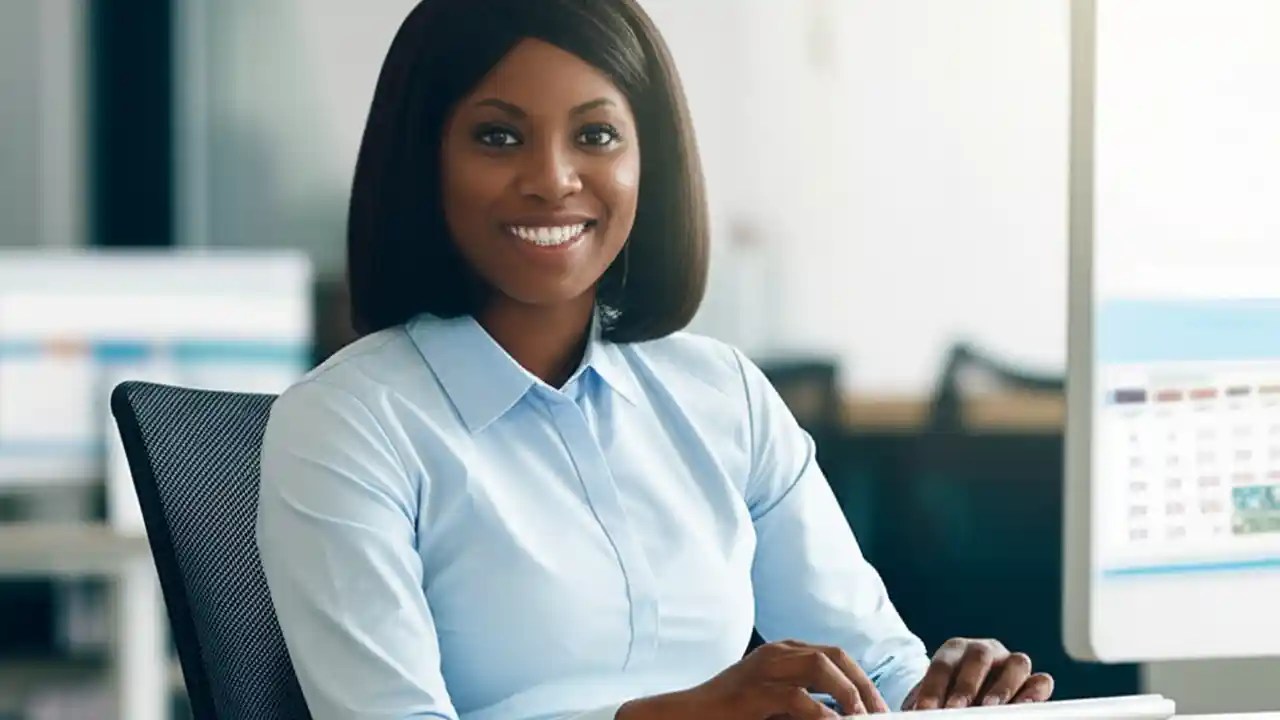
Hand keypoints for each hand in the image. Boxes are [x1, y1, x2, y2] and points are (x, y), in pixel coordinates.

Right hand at [618, 639, 890, 718]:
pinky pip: (797, 697)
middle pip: (834, 655)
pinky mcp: (754, 692)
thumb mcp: (774, 702)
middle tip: (880, 713)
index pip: (835, 654)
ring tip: (862, 717)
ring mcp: (763, 669)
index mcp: (783, 652)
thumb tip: (845, 714)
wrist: (688, 715)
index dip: (861, 678)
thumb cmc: (731, 712)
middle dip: (863, 684)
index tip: (879, 705)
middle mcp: (776, 653)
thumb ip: (805, 701)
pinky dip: (822, 713)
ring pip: (821, 666)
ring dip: (848, 692)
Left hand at [903, 638, 1052, 710]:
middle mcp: (984, 650)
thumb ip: (925, 705)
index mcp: (954, 650)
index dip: (933, 688)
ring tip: (989, 709)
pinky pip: (1040, 681)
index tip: (925, 710)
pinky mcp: (1032, 680)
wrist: (965, 698)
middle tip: (956, 710)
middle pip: (978, 657)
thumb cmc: (945, 698)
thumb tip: (912, 716)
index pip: (942, 664)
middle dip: (966, 686)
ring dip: (1003, 688)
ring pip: (1016, 663)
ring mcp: (1011, 662)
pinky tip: (1023, 707)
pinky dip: (1035, 692)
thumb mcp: (932, 699)